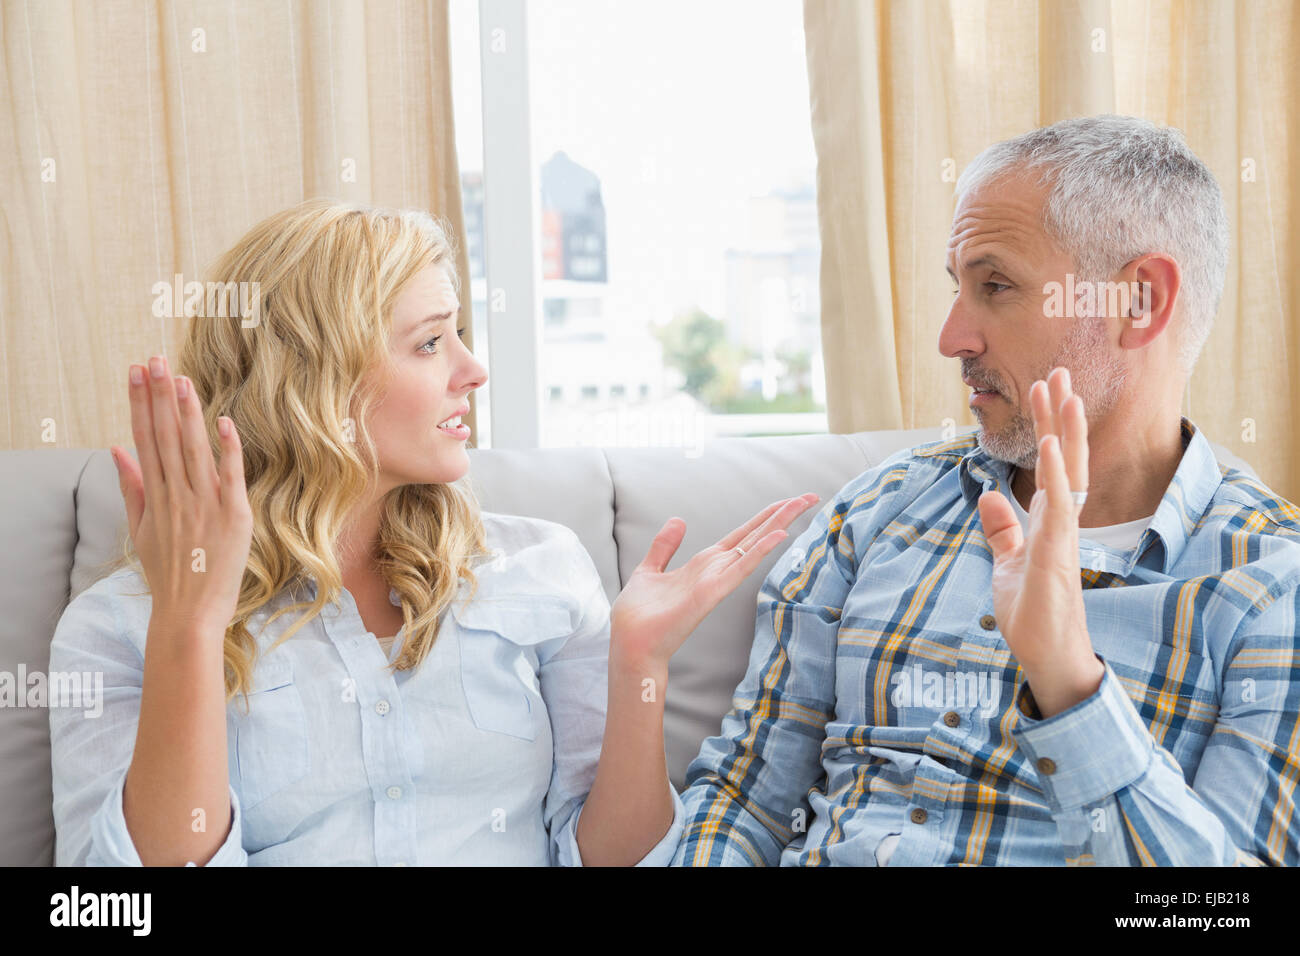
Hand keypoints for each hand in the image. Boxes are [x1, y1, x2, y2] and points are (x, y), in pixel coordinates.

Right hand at [110, 356, 253, 635]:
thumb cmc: (168, 572)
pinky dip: (227, 448)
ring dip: (187, 412)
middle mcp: (176, 495)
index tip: (136, 372)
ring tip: (180, 378)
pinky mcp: (233, 516)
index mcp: (154, 496)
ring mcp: (204, 504)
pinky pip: (230, 475)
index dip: (140, 403)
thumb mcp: (140, 529)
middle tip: (154, 358)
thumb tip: (116, 448)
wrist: (190, 613)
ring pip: (193, 449)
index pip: (144, 438)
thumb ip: (131, 486)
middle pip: (165, 436)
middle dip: (159, 395)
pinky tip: (223, 420)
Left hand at [610, 493, 820, 669]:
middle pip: (756, 536)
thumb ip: (665, 546)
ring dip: (779, 523)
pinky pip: (741, 567)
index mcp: (704, 564)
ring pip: (754, 546)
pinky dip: (760, 551)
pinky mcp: (712, 592)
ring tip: (803, 503)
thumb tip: (678, 520)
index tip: (787, 501)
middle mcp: (716, 570)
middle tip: (810, 496)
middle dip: (782, 514)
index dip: (764, 517)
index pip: (742, 535)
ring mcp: (717, 581)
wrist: (631, 643)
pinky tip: (779, 535)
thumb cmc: (638, 616)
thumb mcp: (650, 569)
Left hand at [976, 366, 1103, 717]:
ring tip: (1061, 391)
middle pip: (1063, 458)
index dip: (1048, 428)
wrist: (1047, 657)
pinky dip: (1052, 474)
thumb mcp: (1009, 564)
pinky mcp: (1057, 555)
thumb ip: (1003, 530)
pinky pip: (1058, 507)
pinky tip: (1049, 444)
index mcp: (1049, 522)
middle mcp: (1061, 522)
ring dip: (1063, 431)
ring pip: (1067, 473)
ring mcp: (1062, 536)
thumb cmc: (1034, 615)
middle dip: (1060, 416)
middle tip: (1058, 372)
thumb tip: (988, 496)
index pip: (1051, 464)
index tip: (1044, 392)